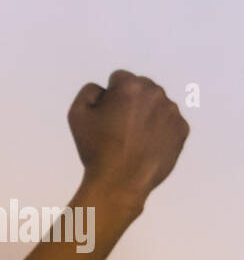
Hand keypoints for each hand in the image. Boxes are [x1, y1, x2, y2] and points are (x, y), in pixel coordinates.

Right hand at [68, 70, 188, 208]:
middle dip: (131, 101)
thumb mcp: (76, 115)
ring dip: (146, 115)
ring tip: (133, 140)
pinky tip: (146, 147)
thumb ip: (89, 91)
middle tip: (119, 128)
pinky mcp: (182, 130)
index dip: (109, 96)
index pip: (119, 78)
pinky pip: (169, 123)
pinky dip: (159, 130)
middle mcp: (156, 93)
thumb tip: (104, 89)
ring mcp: (172, 112)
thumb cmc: (95, 149)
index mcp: (130, 86)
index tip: (106, 115)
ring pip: (157, 105)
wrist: (120, 182)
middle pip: (141, 88)